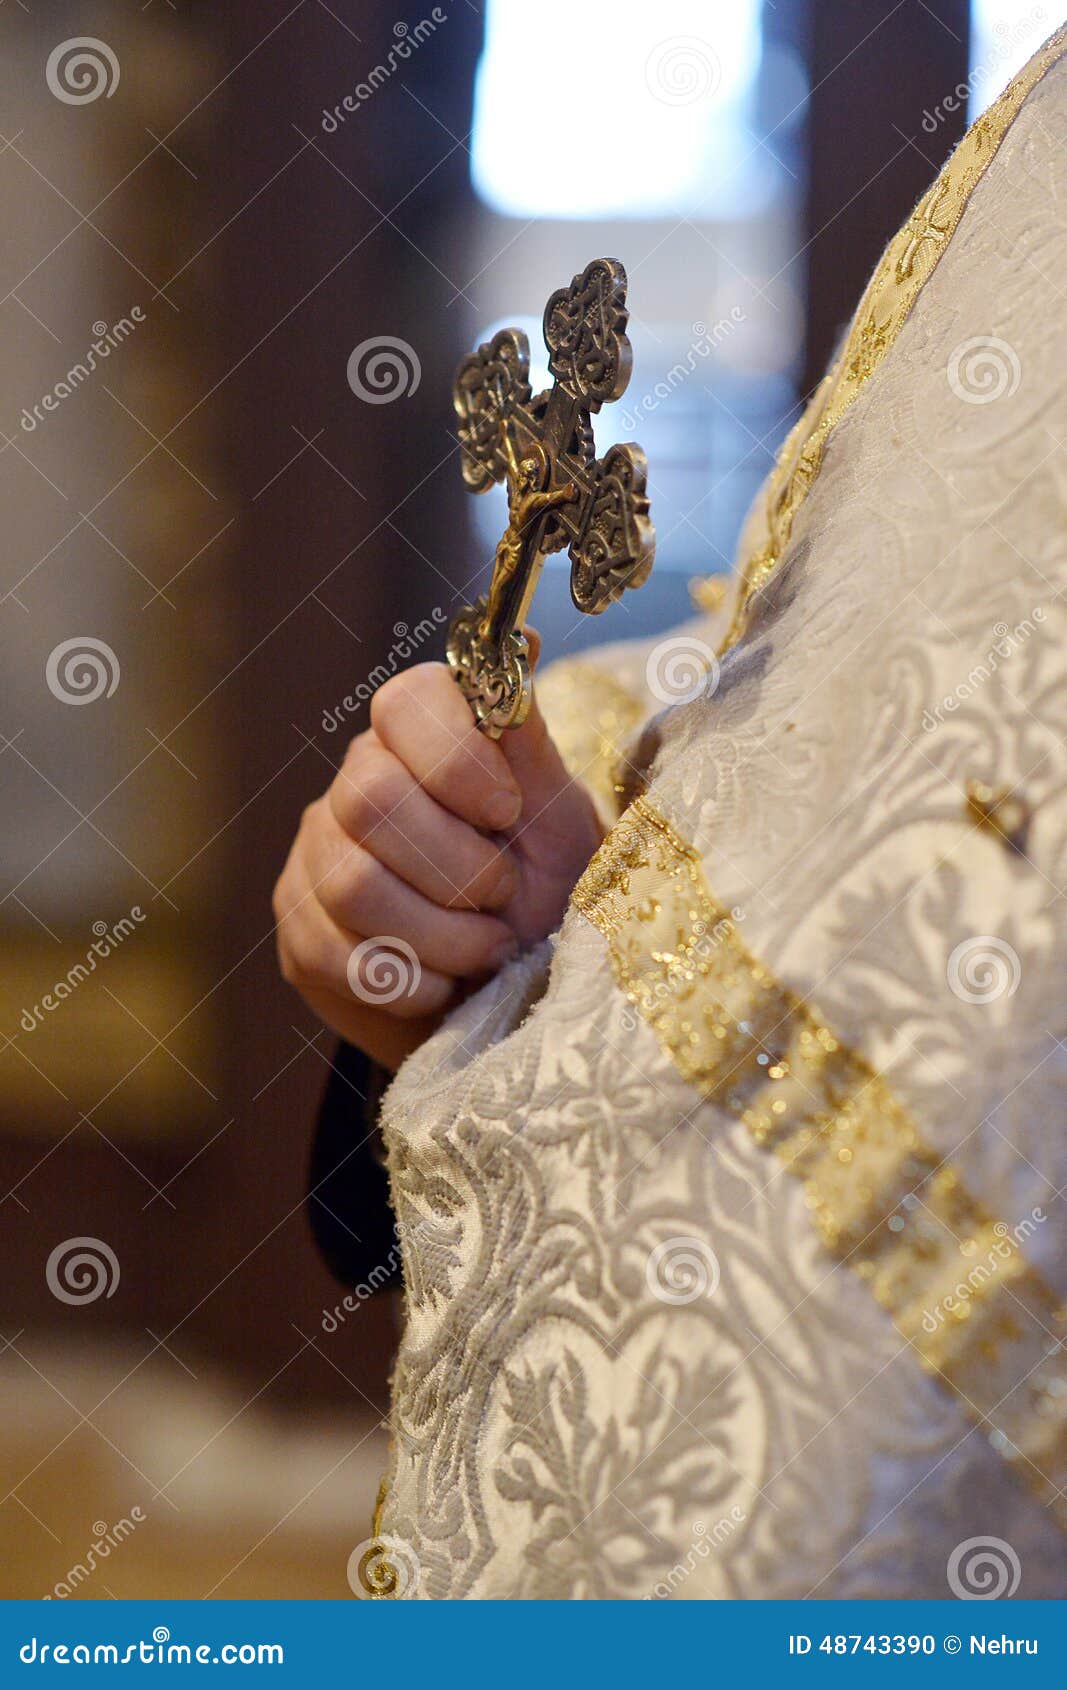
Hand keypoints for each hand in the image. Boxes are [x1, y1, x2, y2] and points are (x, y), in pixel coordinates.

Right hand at [273, 636, 603, 1069]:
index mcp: (418, 737)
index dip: (457, 758)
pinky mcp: (301, 933)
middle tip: (505, 895)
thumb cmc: (539, 888)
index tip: (509, 811)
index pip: (405, 701)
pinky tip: (445, 983)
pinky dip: (412, 982)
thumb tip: (523, 639)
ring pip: (354, 884)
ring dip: (444, 934)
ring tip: (488, 948)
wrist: (508, 990)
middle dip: (459, 865)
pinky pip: (339, 956)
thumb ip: (528, 741)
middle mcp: (354, 782)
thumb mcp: (552, 818)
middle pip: (372, 799)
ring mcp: (315, 858)